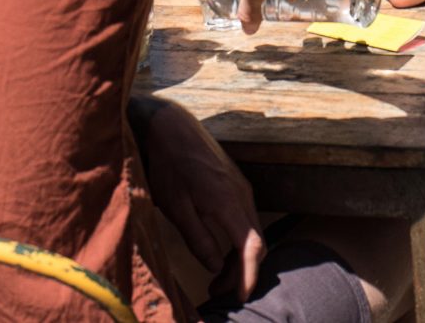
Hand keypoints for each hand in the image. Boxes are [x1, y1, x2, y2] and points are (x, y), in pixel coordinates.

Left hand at [134, 97, 265, 300]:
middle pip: (256, 242)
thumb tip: (214, 267)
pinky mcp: (236, 185)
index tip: (241, 296)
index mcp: (228, 202)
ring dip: (239, 258)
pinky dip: (238, 241)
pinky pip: (246, 219)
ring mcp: (242, 188)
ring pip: (252, 231)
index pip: (251, 246)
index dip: (249, 275)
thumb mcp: (175, 207)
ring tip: (216, 277)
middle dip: (242, 273)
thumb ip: (198, 239)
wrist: (171, 127)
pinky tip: (220, 249)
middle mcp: (243, 195)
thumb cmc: (168, 165)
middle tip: (218, 292)